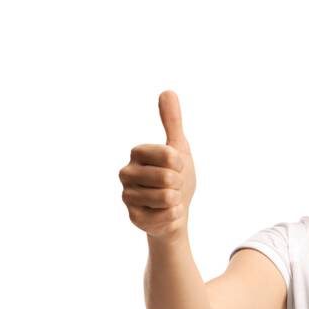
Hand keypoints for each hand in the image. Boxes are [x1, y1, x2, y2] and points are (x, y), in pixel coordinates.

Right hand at [119, 90, 197, 237]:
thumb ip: (172, 122)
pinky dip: (174, 215)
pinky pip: (166, 216)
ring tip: (169, 199)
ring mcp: (127, 196)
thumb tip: (167, 91)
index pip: (169, 155)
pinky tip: (165, 213)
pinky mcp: (134, 218)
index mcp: (137, 153)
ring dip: (177, 201)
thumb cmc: (177, 177)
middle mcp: (126, 173)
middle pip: (168, 177)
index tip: (177, 167)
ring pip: (167, 198)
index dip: (181, 164)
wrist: (176, 211)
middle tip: (173, 187)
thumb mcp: (179, 148)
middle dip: (179, 184)